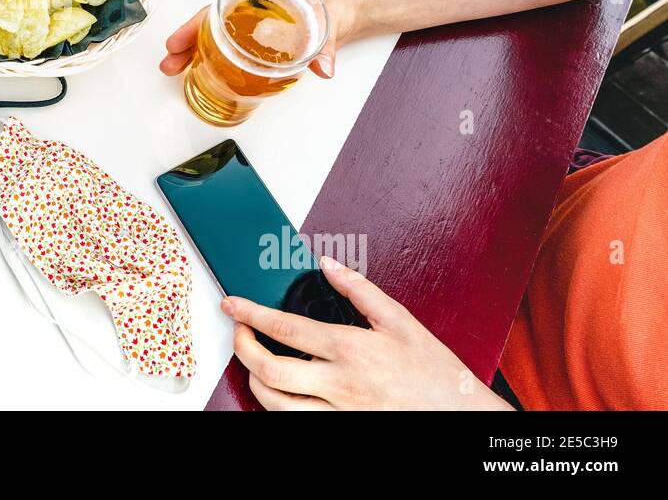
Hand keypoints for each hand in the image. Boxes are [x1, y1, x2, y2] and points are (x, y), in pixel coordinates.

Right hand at [158, 0, 348, 78]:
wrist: (338, 15)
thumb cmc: (328, 10)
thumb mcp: (330, 26)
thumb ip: (327, 48)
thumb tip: (324, 67)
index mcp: (262, 1)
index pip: (220, 10)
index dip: (195, 26)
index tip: (177, 41)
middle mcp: (250, 14)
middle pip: (209, 26)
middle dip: (185, 44)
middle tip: (168, 64)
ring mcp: (249, 30)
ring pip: (212, 38)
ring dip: (190, 54)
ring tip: (174, 70)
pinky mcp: (254, 45)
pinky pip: (224, 50)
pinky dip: (207, 59)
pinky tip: (196, 71)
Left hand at [225, 256, 511, 409]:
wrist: (461, 416)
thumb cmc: (436, 373)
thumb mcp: (401, 322)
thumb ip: (360, 290)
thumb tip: (329, 265)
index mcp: (351, 350)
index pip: (285, 329)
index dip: (250, 314)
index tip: (232, 305)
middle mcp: (340, 385)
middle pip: (269, 371)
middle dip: (242, 349)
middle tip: (239, 333)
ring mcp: (339, 413)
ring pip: (276, 404)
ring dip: (256, 381)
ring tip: (255, 361)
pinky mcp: (341, 430)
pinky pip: (297, 421)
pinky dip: (280, 405)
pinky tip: (282, 390)